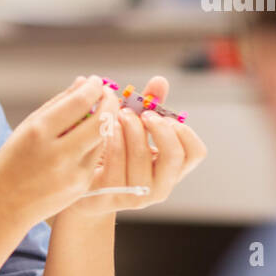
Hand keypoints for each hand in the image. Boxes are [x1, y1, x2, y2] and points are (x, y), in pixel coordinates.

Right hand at [0, 75, 108, 223]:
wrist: (5, 206)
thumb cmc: (12, 162)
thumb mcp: (26, 128)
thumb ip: (56, 104)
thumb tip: (83, 83)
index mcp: (38, 133)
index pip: (79, 102)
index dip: (94, 88)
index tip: (96, 82)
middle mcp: (57, 152)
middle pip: (101, 119)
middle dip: (110, 102)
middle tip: (108, 95)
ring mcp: (72, 171)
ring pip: (103, 137)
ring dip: (105, 121)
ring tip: (98, 114)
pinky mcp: (82, 185)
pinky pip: (97, 156)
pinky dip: (96, 143)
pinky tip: (87, 139)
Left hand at [64, 75, 206, 217]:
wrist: (80, 185)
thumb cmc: (111, 153)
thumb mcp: (133, 129)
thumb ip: (149, 106)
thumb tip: (160, 81)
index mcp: (172, 171)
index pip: (196, 152)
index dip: (183, 131)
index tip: (163, 116)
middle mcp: (160, 187)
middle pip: (174, 155)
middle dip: (157, 128)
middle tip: (142, 113)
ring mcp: (137, 195)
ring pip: (142, 156)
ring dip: (131, 128)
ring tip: (119, 115)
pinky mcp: (112, 195)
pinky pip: (116, 160)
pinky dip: (112, 138)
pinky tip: (106, 128)